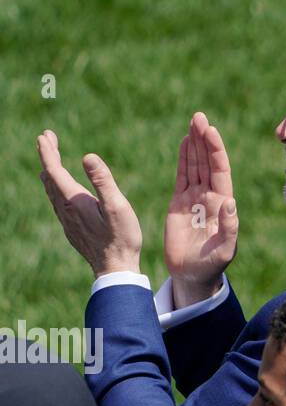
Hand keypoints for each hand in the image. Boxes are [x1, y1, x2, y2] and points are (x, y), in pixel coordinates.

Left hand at [37, 130, 142, 276]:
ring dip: (50, 173)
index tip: (44, 135)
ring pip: (51, 192)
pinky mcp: (72, 229)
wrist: (115, 269)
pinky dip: (56, 188)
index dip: (48, 152)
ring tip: (51, 161)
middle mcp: (65, 210)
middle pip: (49, 179)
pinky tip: (62, 191)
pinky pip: (58, 203)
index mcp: (74, 201)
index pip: (54, 171)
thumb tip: (88, 156)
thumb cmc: (121, 237)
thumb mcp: (117, 206)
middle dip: (47, 157)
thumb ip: (103, 181)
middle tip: (46, 139)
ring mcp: (67, 221)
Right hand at [164, 113, 237, 307]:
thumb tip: (230, 202)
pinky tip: (186, 142)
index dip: (216, 150)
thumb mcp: (224, 248)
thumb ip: (229, 227)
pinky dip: (184, 158)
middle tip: (199, 117)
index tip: (211, 131)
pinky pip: (183, 175)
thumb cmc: (212, 264)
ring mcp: (195, 197)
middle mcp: (210, 195)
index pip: (220, 170)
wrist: (193, 274)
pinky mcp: (179, 202)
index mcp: (223, 203)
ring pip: (195, 164)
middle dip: (204, 139)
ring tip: (194, 121)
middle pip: (208, 161)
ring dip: (195, 143)